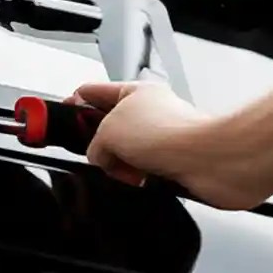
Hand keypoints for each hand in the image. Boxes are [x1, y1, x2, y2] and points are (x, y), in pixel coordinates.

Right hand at [68, 81, 271, 209]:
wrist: (211, 162)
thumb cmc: (172, 135)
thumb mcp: (109, 133)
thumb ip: (93, 145)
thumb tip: (100, 159)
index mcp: (133, 92)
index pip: (93, 92)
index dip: (73, 103)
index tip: (61, 115)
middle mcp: (150, 112)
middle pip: (110, 129)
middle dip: (101, 145)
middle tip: (97, 153)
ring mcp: (163, 139)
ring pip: (127, 155)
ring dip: (122, 167)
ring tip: (127, 170)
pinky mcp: (175, 164)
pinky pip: (144, 175)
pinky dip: (139, 180)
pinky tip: (143, 180)